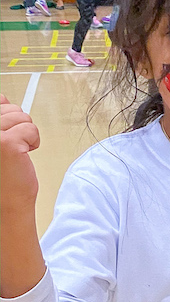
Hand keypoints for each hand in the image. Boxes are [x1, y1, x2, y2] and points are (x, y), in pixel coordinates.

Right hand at [0, 95, 39, 212]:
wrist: (5, 203)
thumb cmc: (2, 174)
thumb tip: (3, 98)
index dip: (5, 116)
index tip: (4, 133)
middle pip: (11, 108)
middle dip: (17, 127)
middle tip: (10, 148)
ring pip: (23, 117)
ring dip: (26, 135)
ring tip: (15, 153)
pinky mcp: (7, 143)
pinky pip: (31, 129)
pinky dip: (34, 142)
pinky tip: (23, 156)